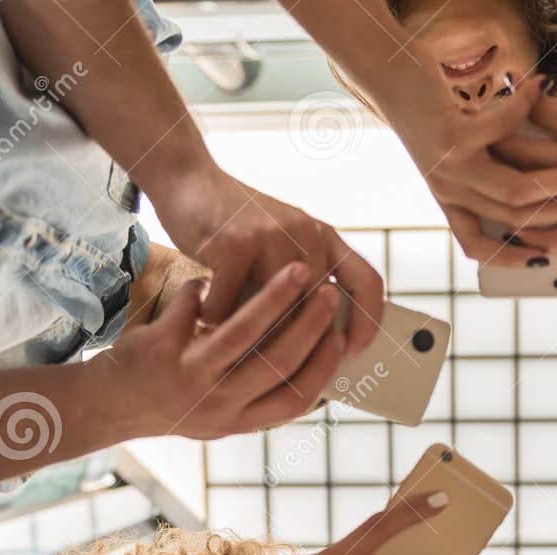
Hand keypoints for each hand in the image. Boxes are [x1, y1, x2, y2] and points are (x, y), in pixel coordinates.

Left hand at [103, 261, 345, 440]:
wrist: (106, 406)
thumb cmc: (171, 401)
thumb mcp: (219, 415)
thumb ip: (258, 397)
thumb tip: (310, 371)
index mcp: (239, 421)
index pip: (296, 398)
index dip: (323, 366)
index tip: (342, 338)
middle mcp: (217, 406)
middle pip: (277, 363)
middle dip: (310, 323)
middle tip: (329, 293)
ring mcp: (188, 379)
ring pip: (241, 334)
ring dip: (274, 296)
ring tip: (298, 268)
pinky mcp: (160, 352)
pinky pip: (193, 309)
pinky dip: (204, 287)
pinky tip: (209, 274)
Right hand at [148, 166, 383, 355]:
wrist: (189, 181)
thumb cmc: (235, 226)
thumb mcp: (282, 242)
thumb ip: (303, 277)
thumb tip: (318, 339)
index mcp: (323, 237)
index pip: (366, 281)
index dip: (368, 321)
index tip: (354, 351)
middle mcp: (305, 234)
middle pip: (317, 310)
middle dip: (300, 347)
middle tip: (278, 371)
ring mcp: (271, 237)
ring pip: (277, 313)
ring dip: (253, 340)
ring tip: (238, 354)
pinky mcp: (235, 242)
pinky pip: (231, 304)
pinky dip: (214, 320)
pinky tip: (204, 323)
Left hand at [385, 74, 556, 261]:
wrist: (386, 75)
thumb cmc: (429, 110)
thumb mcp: (456, 151)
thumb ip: (485, 172)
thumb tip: (536, 190)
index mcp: (448, 199)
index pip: (478, 247)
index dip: (512, 259)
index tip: (545, 257)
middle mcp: (447, 191)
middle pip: (515, 218)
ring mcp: (450, 167)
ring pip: (517, 190)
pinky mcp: (452, 136)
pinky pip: (504, 130)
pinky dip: (528, 107)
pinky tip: (543, 87)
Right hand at [491, 26, 556, 253]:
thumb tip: (508, 203)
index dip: (541, 243)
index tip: (508, 235)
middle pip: (542, 202)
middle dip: (502, 189)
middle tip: (474, 174)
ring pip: (533, 160)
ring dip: (503, 142)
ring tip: (481, 128)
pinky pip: (541, 120)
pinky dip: (522, 102)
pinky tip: (511, 85)